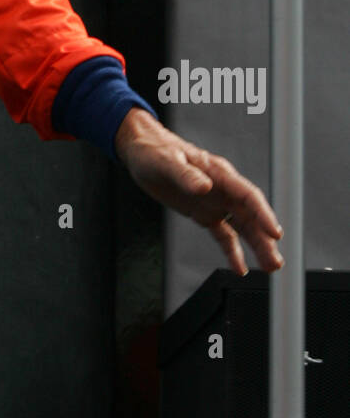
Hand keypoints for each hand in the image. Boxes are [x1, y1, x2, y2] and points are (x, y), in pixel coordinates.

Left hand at [114, 109, 283, 275]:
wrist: (141, 150)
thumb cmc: (154, 150)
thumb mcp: (166, 161)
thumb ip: (186, 175)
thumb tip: (204, 186)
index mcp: (218, 173)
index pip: (247, 196)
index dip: (263, 214)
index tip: (274, 233)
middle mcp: (221, 189)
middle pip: (250, 216)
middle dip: (264, 238)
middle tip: (275, 262)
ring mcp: (214, 202)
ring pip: (242, 227)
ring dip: (256, 246)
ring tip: (269, 267)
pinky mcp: (203, 213)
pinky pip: (223, 235)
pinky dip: (232, 251)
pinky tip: (239, 267)